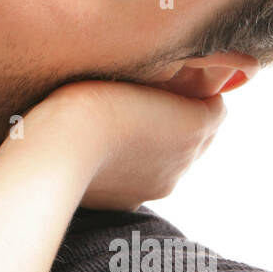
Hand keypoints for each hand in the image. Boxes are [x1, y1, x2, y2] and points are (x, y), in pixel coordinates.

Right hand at [2, 79, 226, 210]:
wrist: (57, 148)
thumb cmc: (88, 97)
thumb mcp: (130, 69)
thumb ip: (158, 75)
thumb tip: (166, 74)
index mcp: (195, 125)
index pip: (214, 107)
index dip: (194, 92)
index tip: (168, 80)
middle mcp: (186, 160)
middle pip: (198, 137)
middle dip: (179, 120)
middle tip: (145, 101)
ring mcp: (158, 185)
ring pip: (171, 162)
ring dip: (155, 145)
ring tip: (120, 126)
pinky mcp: (129, 202)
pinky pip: (141, 181)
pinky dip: (131, 169)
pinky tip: (104, 152)